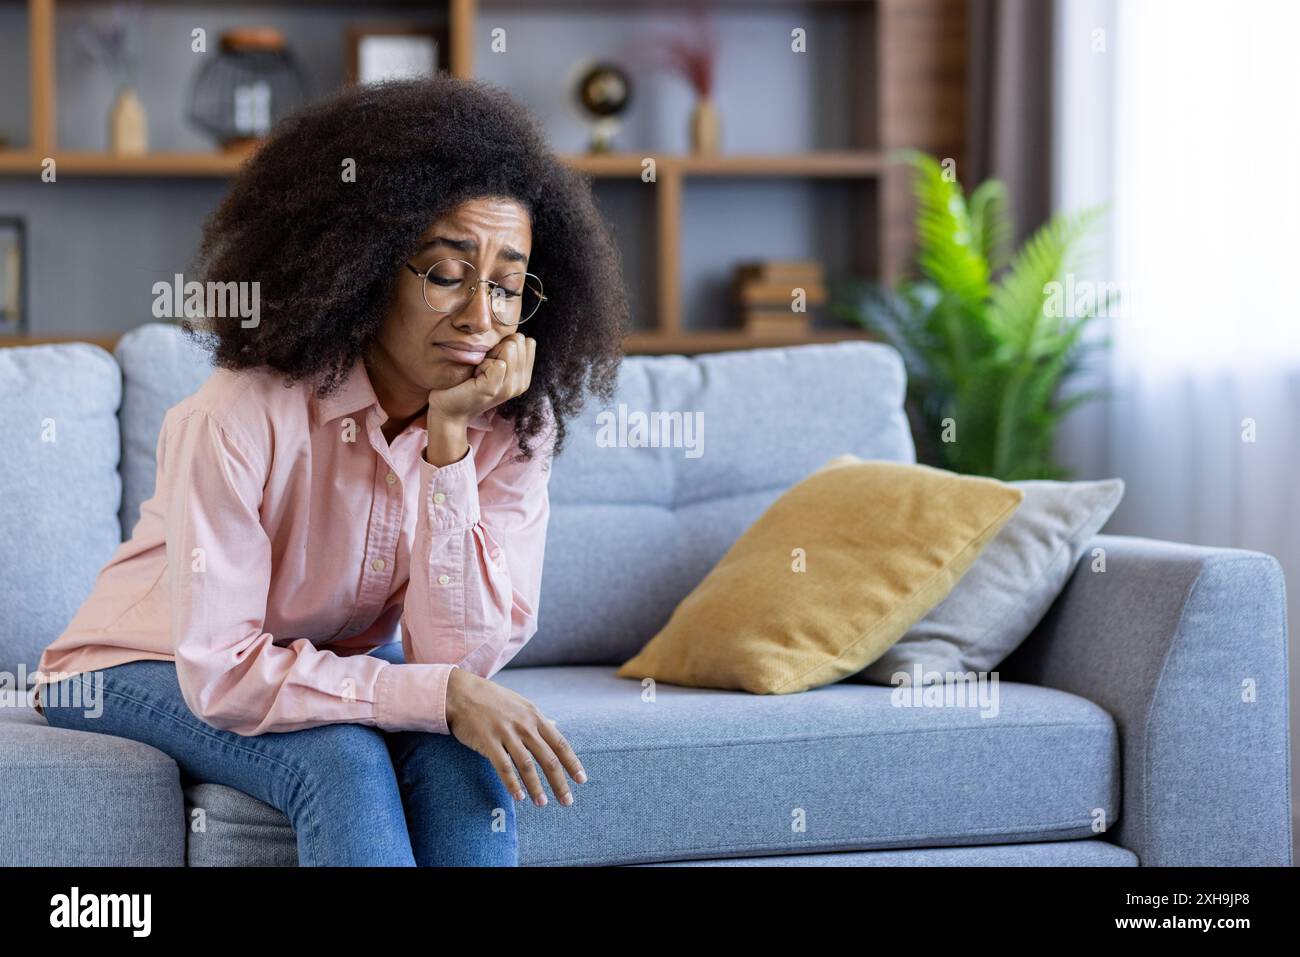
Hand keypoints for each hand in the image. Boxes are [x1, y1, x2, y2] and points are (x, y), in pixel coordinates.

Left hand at [426, 333, 535, 426]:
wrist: (449, 410)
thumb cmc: (467, 383)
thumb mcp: (492, 364)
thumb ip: (506, 350)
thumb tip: (516, 334)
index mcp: (523, 376)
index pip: (528, 342)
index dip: (506, 344)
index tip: (491, 361)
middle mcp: (521, 383)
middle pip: (518, 342)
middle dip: (497, 349)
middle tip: (483, 368)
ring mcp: (509, 387)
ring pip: (511, 348)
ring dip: (489, 356)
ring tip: (479, 372)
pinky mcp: (495, 389)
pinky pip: (498, 362)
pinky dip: (481, 364)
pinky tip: (475, 377)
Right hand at [445, 666, 586, 806]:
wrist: (461, 692)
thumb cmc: (492, 699)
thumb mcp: (521, 704)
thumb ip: (538, 718)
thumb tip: (556, 723)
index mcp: (535, 717)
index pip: (560, 743)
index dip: (572, 763)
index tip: (582, 780)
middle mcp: (524, 726)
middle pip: (548, 758)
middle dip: (560, 782)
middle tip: (567, 801)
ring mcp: (506, 733)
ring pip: (527, 765)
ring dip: (536, 787)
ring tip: (542, 804)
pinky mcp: (488, 741)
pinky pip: (503, 767)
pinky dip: (512, 783)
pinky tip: (519, 797)